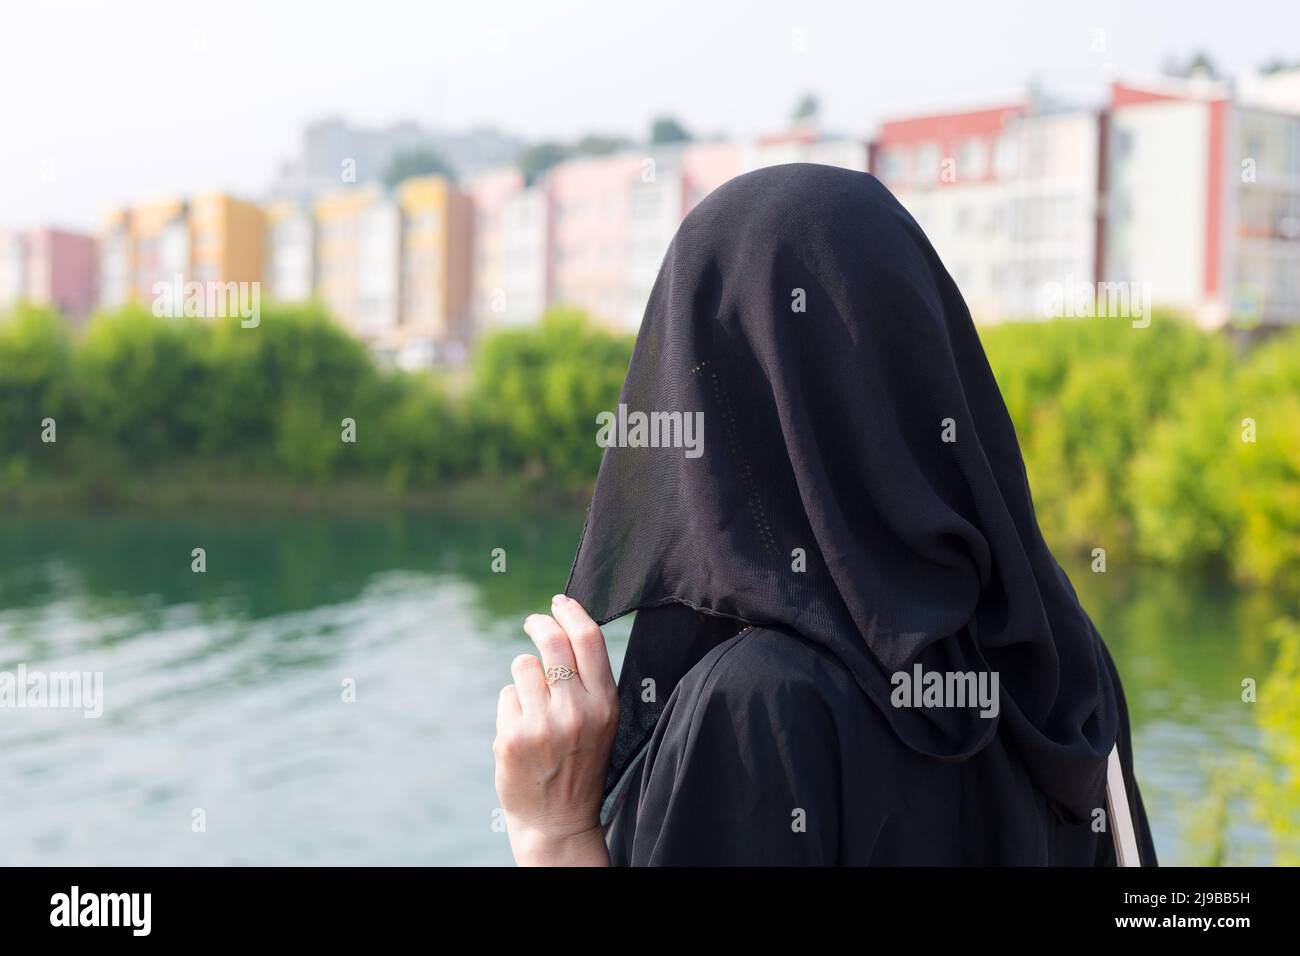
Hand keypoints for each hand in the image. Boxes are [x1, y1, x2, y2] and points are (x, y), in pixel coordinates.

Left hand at [493, 594, 617, 865]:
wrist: (558, 820)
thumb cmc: (579, 762)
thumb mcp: (600, 721)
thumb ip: (589, 681)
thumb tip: (565, 625)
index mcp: (604, 704)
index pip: (589, 639)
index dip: (571, 612)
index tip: (559, 601)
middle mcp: (576, 711)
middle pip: (552, 641)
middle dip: (539, 623)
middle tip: (533, 622)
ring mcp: (542, 725)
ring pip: (523, 665)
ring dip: (524, 674)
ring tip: (533, 703)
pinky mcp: (513, 737)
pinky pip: (507, 694)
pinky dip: (512, 705)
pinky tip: (523, 731)